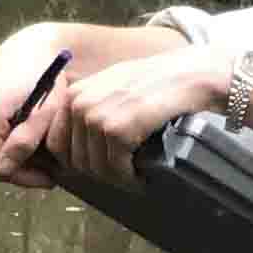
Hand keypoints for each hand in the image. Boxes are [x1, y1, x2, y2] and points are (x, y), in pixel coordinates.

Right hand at [0, 23, 72, 185]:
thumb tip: (3, 170)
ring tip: (37, 152)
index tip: (49, 178)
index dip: (21, 178)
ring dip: (5, 156)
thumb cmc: (46, 78)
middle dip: (15, 169)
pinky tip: (22, 137)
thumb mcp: (45, 113)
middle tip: (46, 168)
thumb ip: (24, 143)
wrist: (34, 46)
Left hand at [42, 45, 228, 187]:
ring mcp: (96, 115)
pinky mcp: (117, 129)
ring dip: (117, 179)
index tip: (101, 168)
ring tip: (135, 177)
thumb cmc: (160, 84)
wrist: (195, 74)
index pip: (56, 143)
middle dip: (100, 173)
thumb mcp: (116, 88)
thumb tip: (78, 148)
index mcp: (75, 94)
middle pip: (74, 160)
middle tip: (124, 176)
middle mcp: (80, 102)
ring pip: (94, 167)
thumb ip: (93, 110)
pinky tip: (142, 178)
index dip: (76, 163)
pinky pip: (114, 167)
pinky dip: (130, 179)